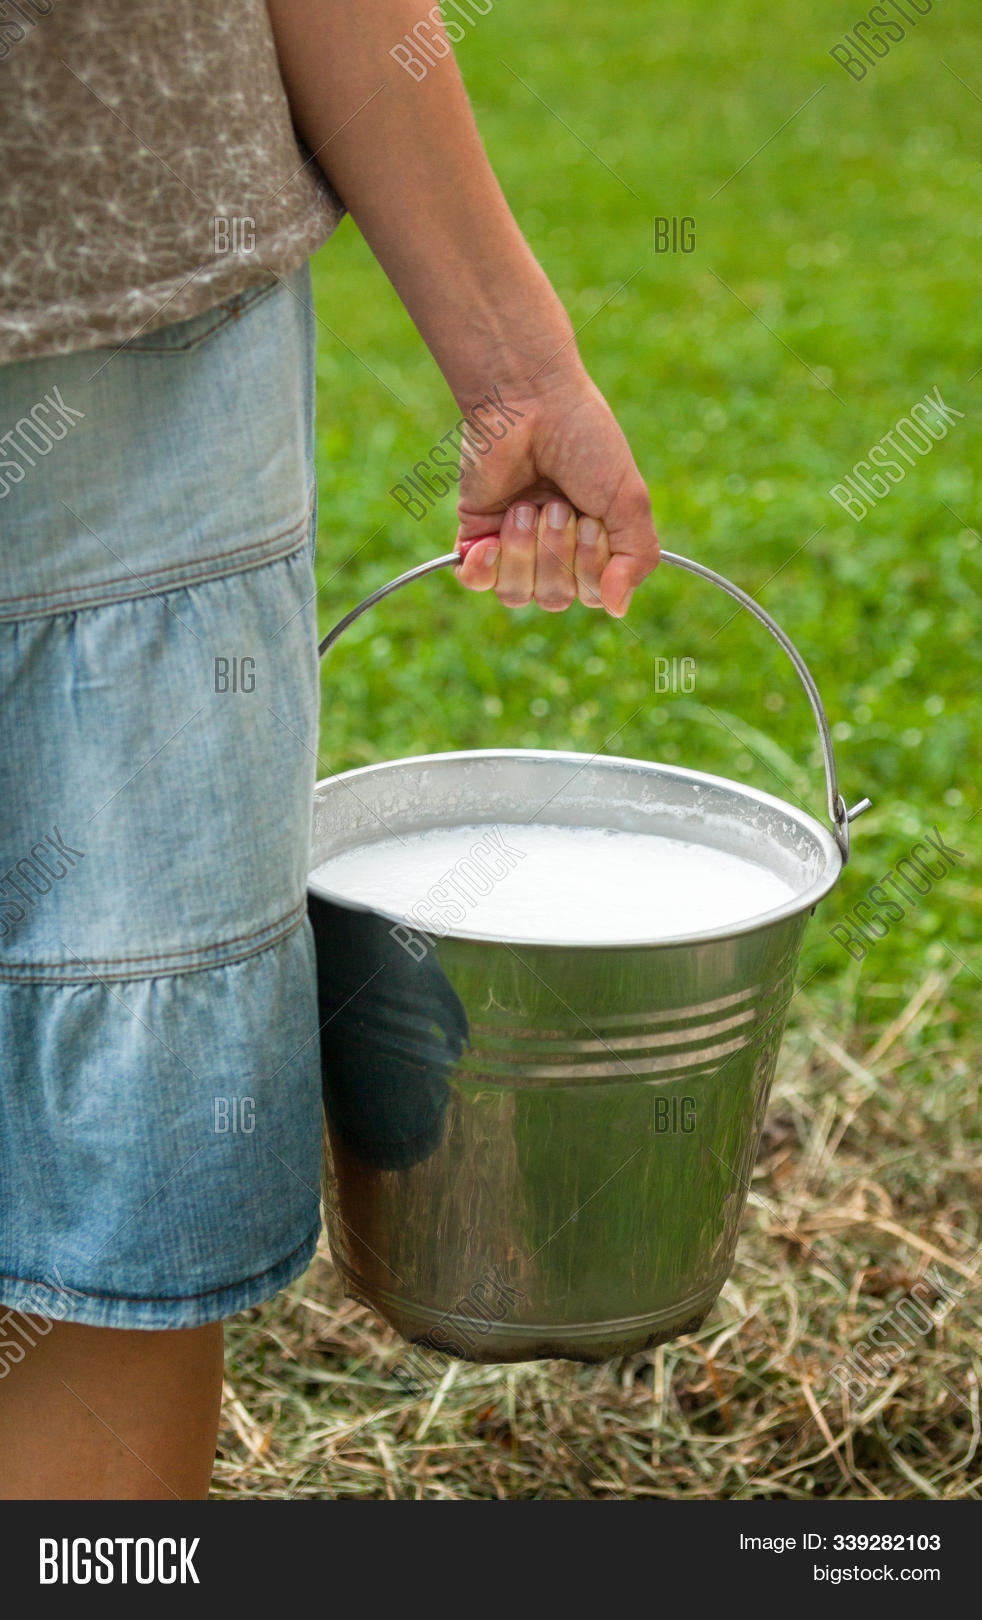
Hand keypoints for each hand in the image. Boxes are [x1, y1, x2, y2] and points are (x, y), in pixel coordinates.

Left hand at [453, 370, 657, 617]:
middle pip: (554, 599)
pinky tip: (490, 539)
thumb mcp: (628, 500)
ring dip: (525, 549)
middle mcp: (553, 551)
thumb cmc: (585, 441)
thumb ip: (636, 558)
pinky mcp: (475, 532)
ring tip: (525, 505)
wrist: (530, 400)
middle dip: (557, 552)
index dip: (590, 566)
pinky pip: (475, 582)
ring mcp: (513, 544)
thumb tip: (617, 609)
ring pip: (516, 594)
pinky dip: (483, 567)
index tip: (590, 516)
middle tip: (556, 502)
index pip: (590, 596)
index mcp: (593, 546)